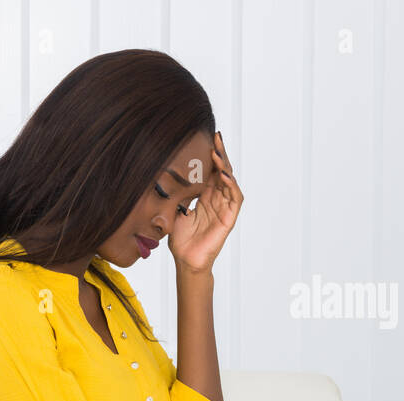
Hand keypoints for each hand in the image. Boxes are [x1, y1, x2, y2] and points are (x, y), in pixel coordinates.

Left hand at [167, 131, 243, 274]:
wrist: (185, 260)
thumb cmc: (180, 238)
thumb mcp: (175, 210)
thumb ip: (178, 193)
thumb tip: (169, 174)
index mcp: (204, 196)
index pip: (210, 171)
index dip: (210, 156)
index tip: (207, 139)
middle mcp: (216, 199)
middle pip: (222, 171)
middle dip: (220, 154)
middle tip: (217, 138)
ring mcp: (225, 208)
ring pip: (230, 182)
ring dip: (225, 167)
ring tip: (218, 154)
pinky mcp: (229, 218)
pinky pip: (235, 199)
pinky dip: (231, 186)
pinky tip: (224, 176)